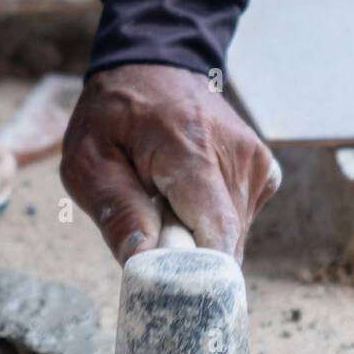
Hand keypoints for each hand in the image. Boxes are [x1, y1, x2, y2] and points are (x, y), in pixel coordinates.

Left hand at [60, 63, 279, 262]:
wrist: (155, 65)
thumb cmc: (114, 116)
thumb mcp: (88, 162)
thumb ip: (117, 213)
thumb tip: (145, 264)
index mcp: (191, 148)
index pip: (216, 234)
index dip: (197, 273)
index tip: (173, 289)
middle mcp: (236, 156)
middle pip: (224, 244)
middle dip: (190, 255)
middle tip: (154, 230)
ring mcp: (257, 164)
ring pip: (234, 238)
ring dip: (200, 237)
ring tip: (170, 203)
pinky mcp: (265, 172)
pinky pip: (241, 223)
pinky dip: (213, 222)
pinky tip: (191, 196)